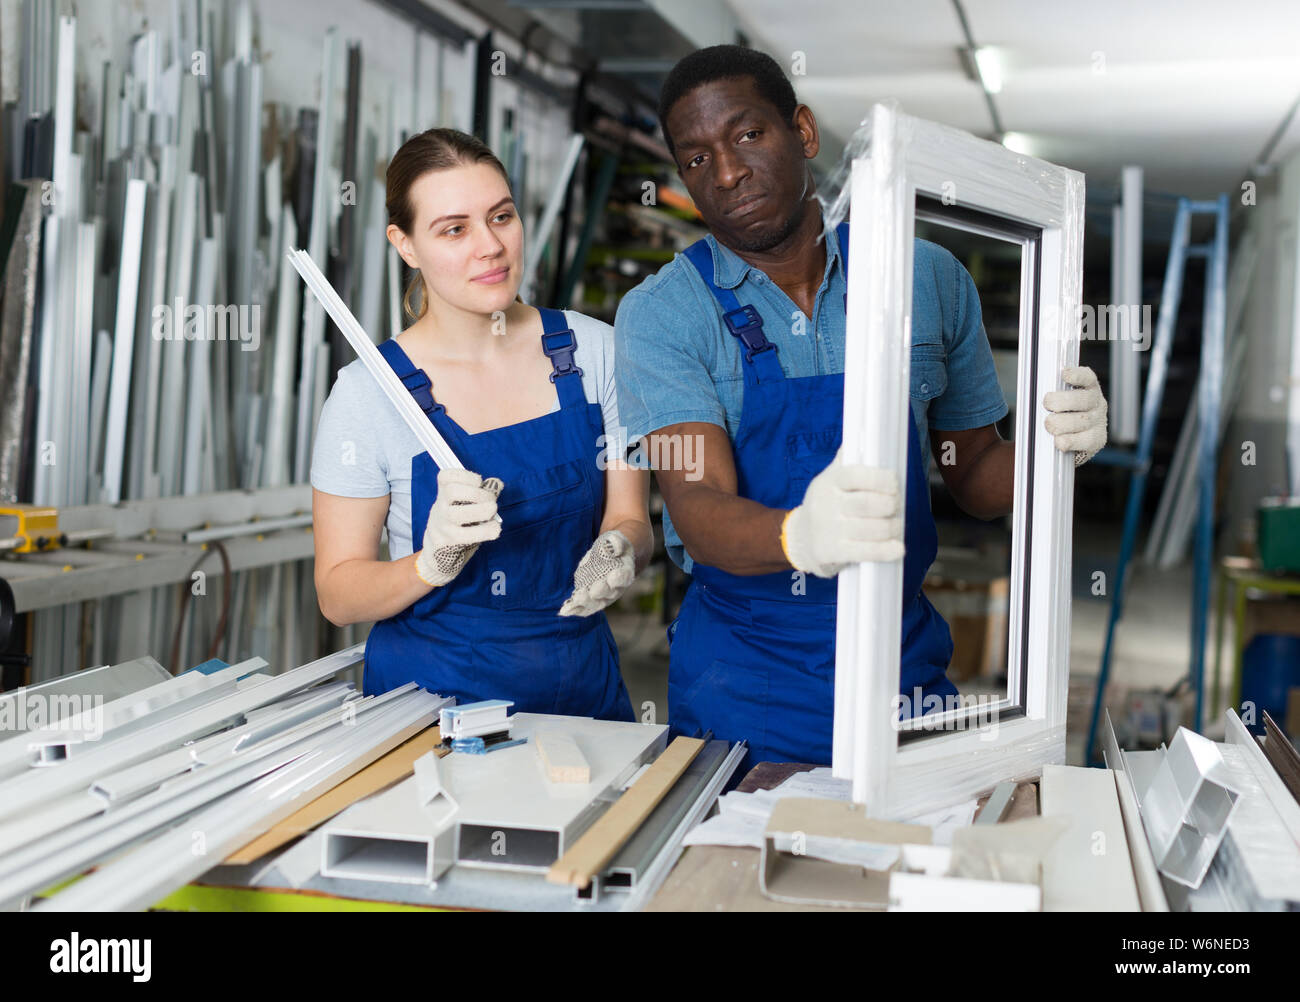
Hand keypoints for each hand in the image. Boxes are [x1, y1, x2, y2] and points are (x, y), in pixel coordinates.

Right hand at [414, 469, 503, 587]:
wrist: (438, 556)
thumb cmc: (457, 526)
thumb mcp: (463, 506)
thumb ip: (481, 493)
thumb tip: (497, 484)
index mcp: (443, 495)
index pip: (445, 477)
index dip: (464, 475)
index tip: (479, 481)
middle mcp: (439, 508)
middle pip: (452, 492)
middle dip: (477, 493)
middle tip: (490, 501)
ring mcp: (442, 526)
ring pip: (456, 514)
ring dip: (481, 511)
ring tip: (492, 512)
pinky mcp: (448, 543)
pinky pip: (466, 535)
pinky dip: (485, 531)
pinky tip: (494, 529)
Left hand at [558, 530, 635, 616]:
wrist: (611, 556)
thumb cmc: (614, 546)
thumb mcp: (616, 540)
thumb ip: (616, 543)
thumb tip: (614, 548)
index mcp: (625, 572)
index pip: (624, 577)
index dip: (619, 578)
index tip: (612, 577)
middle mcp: (615, 588)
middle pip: (609, 593)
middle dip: (600, 592)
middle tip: (592, 591)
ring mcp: (603, 596)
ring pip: (596, 603)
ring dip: (586, 603)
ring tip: (577, 600)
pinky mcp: (590, 597)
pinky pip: (583, 606)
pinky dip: (574, 609)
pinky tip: (564, 611)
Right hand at [781, 448, 903, 577]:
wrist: (798, 538)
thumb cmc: (825, 505)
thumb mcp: (829, 479)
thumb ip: (847, 461)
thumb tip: (864, 433)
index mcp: (828, 482)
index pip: (854, 475)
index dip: (879, 478)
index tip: (894, 483)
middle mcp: (826, 504)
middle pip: (866, 504)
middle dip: (890, 506)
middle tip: (896, 506)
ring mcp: (828, 530)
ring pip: (871, 529)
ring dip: (892, 528)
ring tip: (897, 526)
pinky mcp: (830, 552)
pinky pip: (864, 552)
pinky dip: (885, 551)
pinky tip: (897, 548)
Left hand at [1044, 365, 1106, 465]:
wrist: (1076, 440)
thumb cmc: (1064, 415)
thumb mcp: (1060, 400)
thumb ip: (1053, 394)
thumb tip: (1033, 391)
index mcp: (1089, 388)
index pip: (1087, 377)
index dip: (1077, 375)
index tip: (1064, 374)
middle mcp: (1097, 403)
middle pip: (1082, 399)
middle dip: (1059, 402)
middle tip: (1047, 405)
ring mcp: (1098, 422)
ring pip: (1079, 421)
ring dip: (1059, 423)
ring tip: (1049, 424)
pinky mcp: (1096, 440)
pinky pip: (1080, 440)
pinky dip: (1064, 440)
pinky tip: (1058, 440)